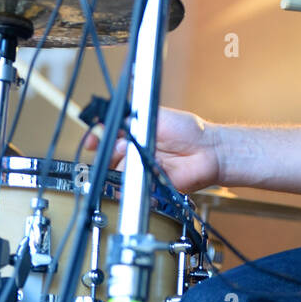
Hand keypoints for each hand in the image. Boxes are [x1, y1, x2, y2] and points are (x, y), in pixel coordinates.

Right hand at [83, 107, 221, 194]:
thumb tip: (112, 124)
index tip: (92, 141)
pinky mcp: (147, 184)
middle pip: (109, 154)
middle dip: (111, 151)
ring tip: (142, 158)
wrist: (208, 152)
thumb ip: (132, 119)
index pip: (107, 134)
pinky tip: (145, 172)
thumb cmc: (189, 131)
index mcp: (135, 131)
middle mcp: (135, 149)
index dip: (96, 137)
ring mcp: (140, 167)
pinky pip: (132, 186)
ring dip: (126, 165)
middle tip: (124, 147)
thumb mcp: (158, 116)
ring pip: (118, 171)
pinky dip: (135, 181)